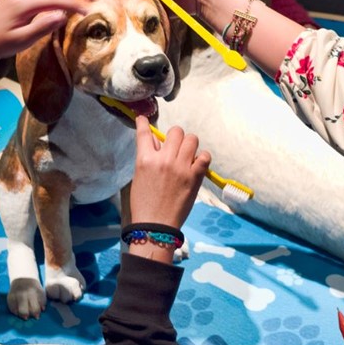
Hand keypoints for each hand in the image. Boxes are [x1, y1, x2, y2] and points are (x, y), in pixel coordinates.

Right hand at [126, 115, 210, 263]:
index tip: (143, 119)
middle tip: (175, 147)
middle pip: (176, 131)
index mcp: (145, 159)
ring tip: (187, 155)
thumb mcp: (139, 177)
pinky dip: (202, 157)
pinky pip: (204, 156)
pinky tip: (196, 164)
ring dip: (190, 145)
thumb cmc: (144, 203)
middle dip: (175, 137)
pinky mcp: (194, 176)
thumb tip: (158, 145)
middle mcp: (164, 159)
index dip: (143, 123)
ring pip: (192, 139)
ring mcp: (181, 167)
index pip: (145, 134)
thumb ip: (148, 158)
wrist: (156, 225)